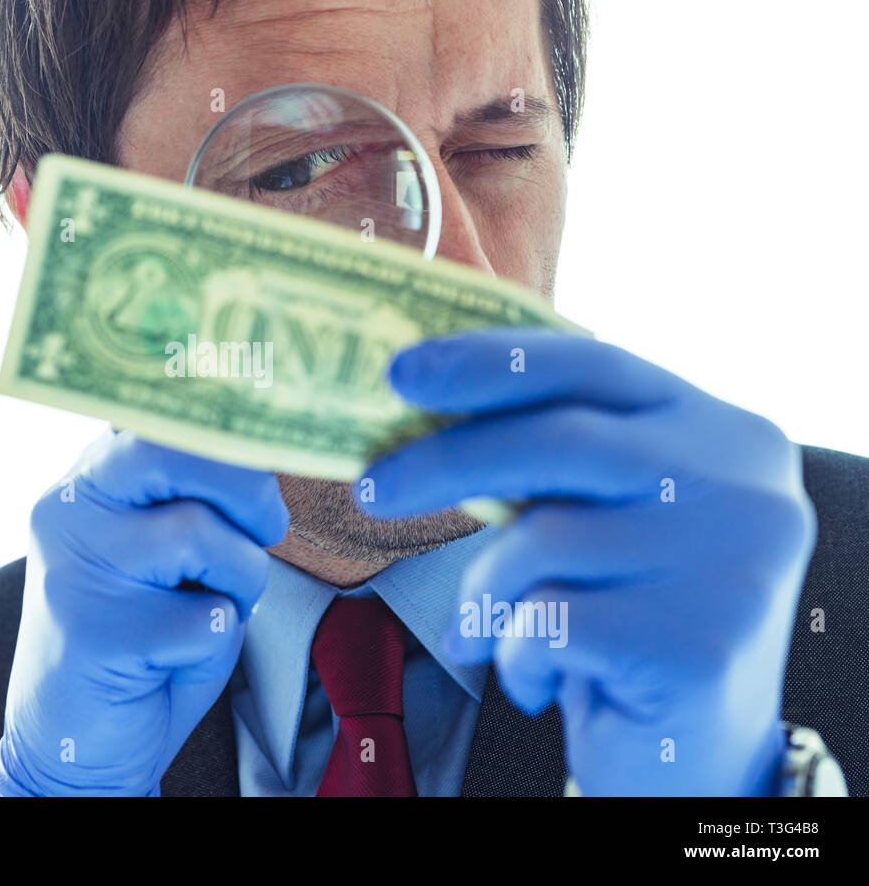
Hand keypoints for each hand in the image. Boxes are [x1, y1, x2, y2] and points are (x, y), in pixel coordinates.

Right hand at [0, 430, 287, 795]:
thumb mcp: (160, 551)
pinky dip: (217, 641)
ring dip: (239, 579)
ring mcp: (76, 570)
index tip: (272, 435)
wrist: (74, 743)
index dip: (222, 418)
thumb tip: (267, 444)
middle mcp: (69, 511)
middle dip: (244, 484)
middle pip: (171, 448)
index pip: (153, 412)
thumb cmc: (140, 638)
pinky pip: (207, 616)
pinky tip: (174, 658)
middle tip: (267, 524)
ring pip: (200, 534)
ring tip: (208, 608)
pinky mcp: (95, 633)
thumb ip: (191, 495)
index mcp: (86, 481)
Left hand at [361, 328, 813, 795]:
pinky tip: (534, 680)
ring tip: (483, 630)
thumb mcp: (607, 518)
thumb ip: (555, 458)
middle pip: (561, 440)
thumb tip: (424, 397)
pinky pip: (547, 621)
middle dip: (447, 460)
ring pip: (543, 538)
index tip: (402, 374)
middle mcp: (745, 488)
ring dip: (484, 590)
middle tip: (372, 489)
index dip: (490, 362)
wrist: (695, 755)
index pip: (594, 365)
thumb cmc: (629, 619)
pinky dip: (513, 651)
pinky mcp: (696, 646)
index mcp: (722, 433)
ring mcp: (731, 566)